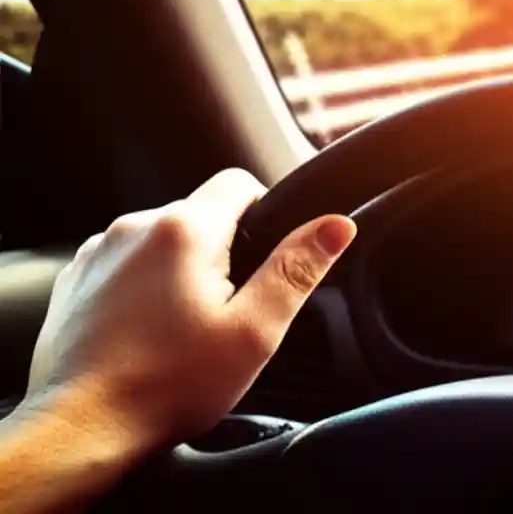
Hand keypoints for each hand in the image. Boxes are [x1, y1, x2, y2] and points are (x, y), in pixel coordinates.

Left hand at [23, 168, 355, 456]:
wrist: (81, 428)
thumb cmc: (167, 385)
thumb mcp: (254, 331)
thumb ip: (296, 270)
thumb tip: (336, 226)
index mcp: (184, 231)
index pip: (239, 183)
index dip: (265, 214)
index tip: (264, 261)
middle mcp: (135, 228)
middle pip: (202, 215)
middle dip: (223, 253)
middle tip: (226, 312)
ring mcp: (98, 253)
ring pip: (164, 241)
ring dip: (181, 270)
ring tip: (184, 329)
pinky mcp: (77, 280)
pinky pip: (128, 265)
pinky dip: (145, 288)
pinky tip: (149, 333)